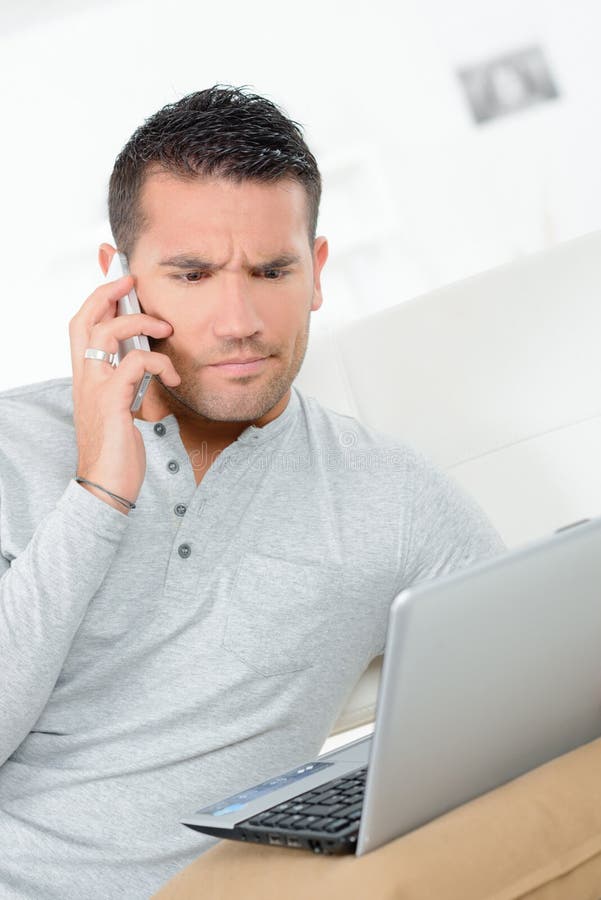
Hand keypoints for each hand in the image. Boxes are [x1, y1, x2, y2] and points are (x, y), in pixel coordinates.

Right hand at [69, 273, 180, 512]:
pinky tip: (175, 377)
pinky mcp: (113, 402)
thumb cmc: (118, 451)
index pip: (81, 326)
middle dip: (108, 293)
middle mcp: (84, 378)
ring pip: (107, 333)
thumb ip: (127, 384)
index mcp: (86, 377)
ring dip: (141, 323)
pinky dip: (160, 363)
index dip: (97, 299)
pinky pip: (136, 364)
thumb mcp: (121, 409)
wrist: (107, 486)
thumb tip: (146, 365)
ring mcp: (95, 388)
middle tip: (133, 282)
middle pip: (84, 319)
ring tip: (166, 330)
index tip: (121, 282)